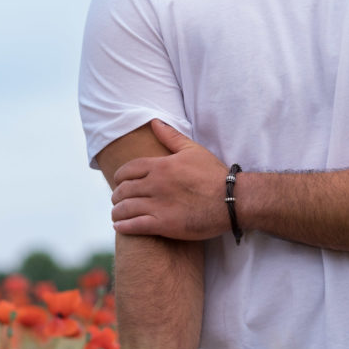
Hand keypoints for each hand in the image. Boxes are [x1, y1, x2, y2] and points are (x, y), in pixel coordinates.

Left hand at [109, 120, 232, 239]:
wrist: (232, 200)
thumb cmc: (214, 175)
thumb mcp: (193, 150)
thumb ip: (171, 137)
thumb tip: (154, 122)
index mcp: (160, 166)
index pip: (127, 170)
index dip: (119, 177)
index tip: (119, 182)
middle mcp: (156, 184)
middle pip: (123, 190)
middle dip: (117, 196)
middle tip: (118, 200)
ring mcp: (159, 204)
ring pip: (125, 208)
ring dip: (117, 212)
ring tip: (116, 216)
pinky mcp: (164, 224)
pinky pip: (134, 225)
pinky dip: (123, 226)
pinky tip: (120, 226)